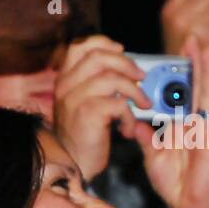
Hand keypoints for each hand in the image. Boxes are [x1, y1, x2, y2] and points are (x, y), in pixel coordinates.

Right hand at [52, 34, 150, 178]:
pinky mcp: (87, 114)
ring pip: (111, 79)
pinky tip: (128, 128)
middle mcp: (66, 85)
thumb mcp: (84, 102)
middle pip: (99, 57)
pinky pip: (118, 104)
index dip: (104, 43)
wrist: (74, 164)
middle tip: (142, 79)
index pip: (81, 46)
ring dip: (135, 92)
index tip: (122, 51)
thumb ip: (98, 83)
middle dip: (127, 64)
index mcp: (65, 78)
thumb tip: (128, 68)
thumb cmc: (84, 134)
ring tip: (143, 105)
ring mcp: (74, 99)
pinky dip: (130, 116)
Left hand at [132, 35, 208, 207]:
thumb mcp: (151, 155)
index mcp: (182, 123)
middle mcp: (197, 123)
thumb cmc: (171, 181)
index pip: (184, 92)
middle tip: (194, 39)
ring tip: (208, 52)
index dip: (184, 72)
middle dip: (197, 63)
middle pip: (198, 87)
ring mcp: (207, 132)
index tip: (181, 51)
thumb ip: (145, 136)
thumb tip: (134, 120)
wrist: (184, 206)